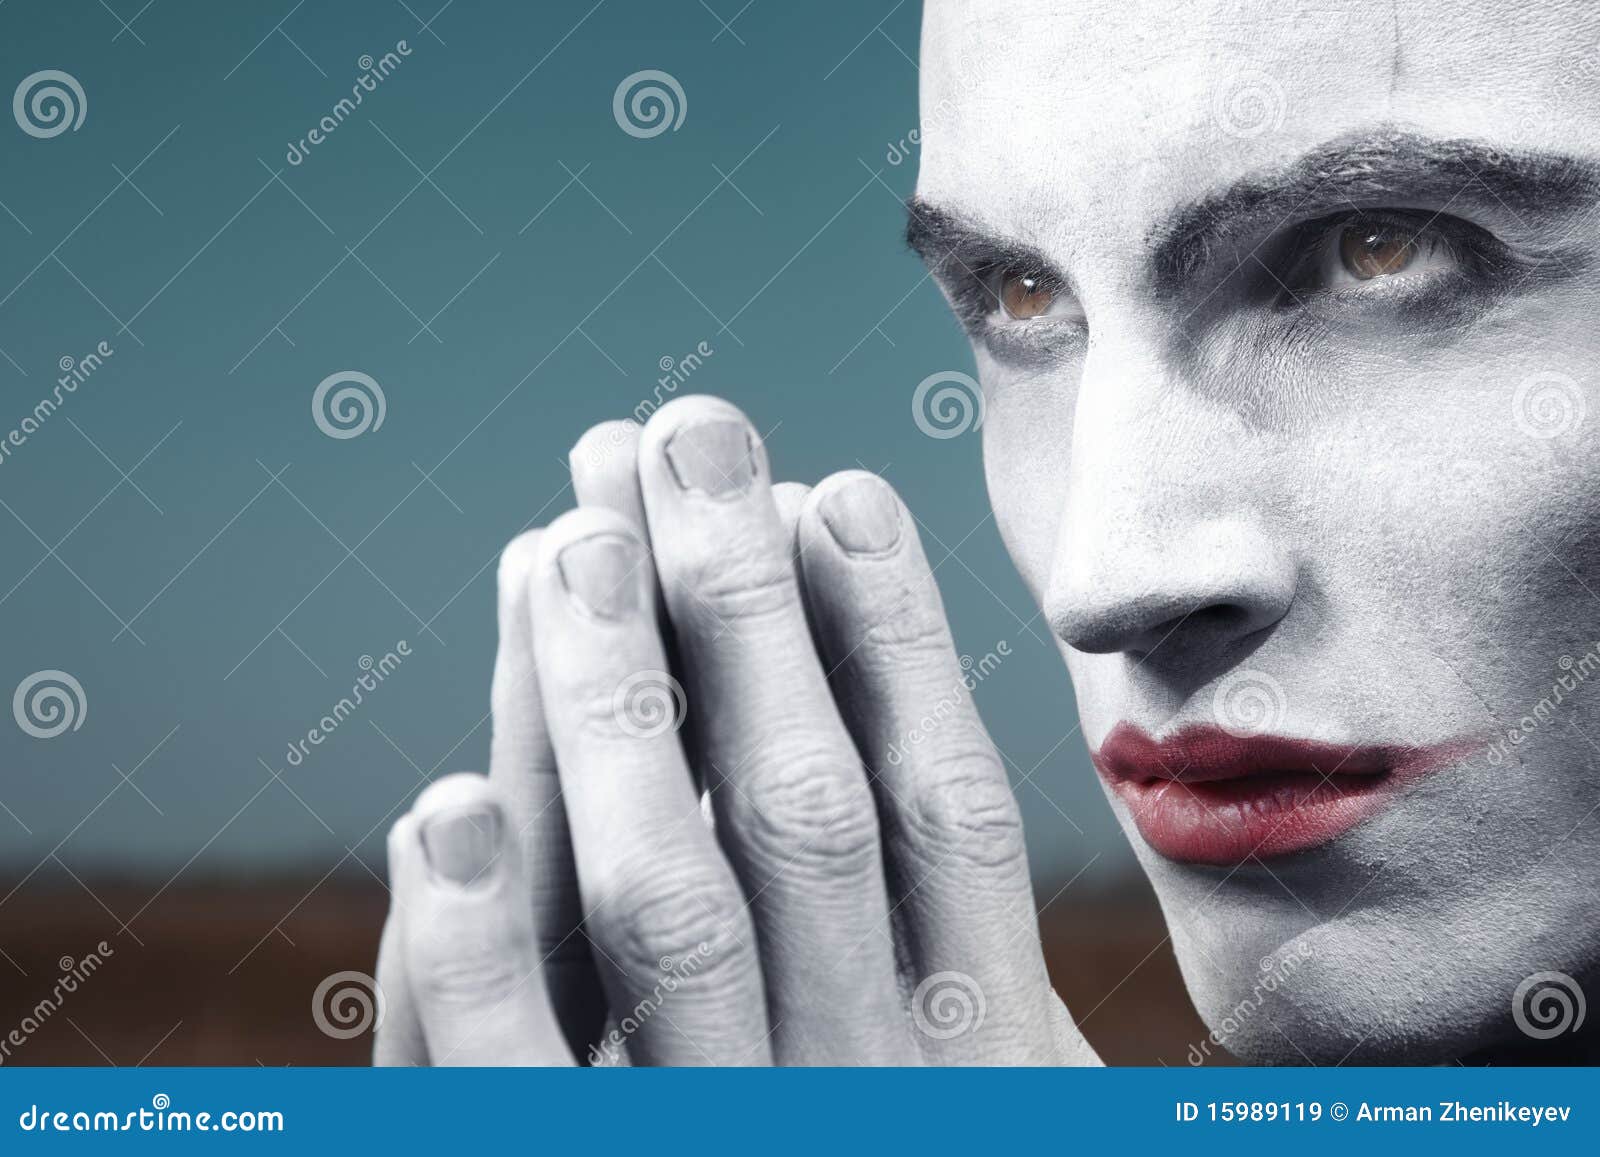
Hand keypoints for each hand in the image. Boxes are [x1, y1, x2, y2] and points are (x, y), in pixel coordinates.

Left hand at [372, 395, 1100, 1065]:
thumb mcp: (1001, 1096)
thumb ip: (971, 974)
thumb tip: (934, 762)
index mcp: (978, 1056)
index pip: (945, 816)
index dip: (897, 641)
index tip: (839, 490)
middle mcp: (862, 1089)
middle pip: (806, 815)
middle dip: (746, 606)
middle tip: (689, 432)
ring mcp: (729, 1140)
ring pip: (671, 910)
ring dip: (616, 701)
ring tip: (573, 534)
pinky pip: (514, 1083)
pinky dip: (473, 940)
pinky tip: (444, 804)